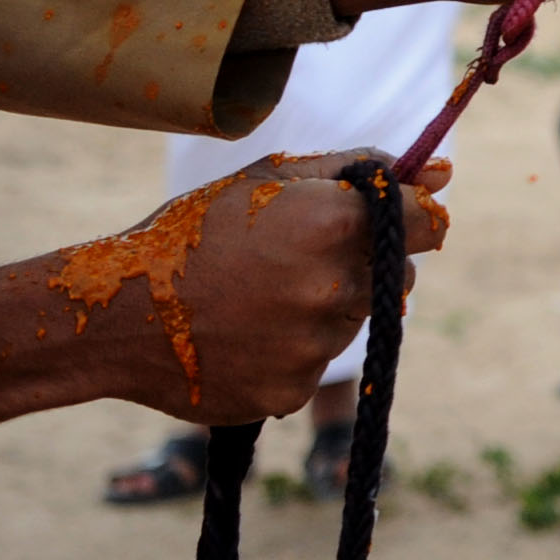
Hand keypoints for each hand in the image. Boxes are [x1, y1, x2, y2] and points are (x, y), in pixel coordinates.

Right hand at [0, 150, 451, 440]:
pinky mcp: (290, 391)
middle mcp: (335, 287)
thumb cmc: (195, 232)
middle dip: (360, 265)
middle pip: (393, 276)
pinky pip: (315, 364)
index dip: (412, 219)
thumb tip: (445, 172)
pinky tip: (243, 336)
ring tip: (255, 298)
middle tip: (291, 261)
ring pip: (354, 320)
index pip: (427, 223)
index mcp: (336, 223)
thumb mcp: (271, 178)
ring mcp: (313, 345)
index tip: (392, 222)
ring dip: (325, 308)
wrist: (114, 314)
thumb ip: (361, 169)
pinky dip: (290, 352)